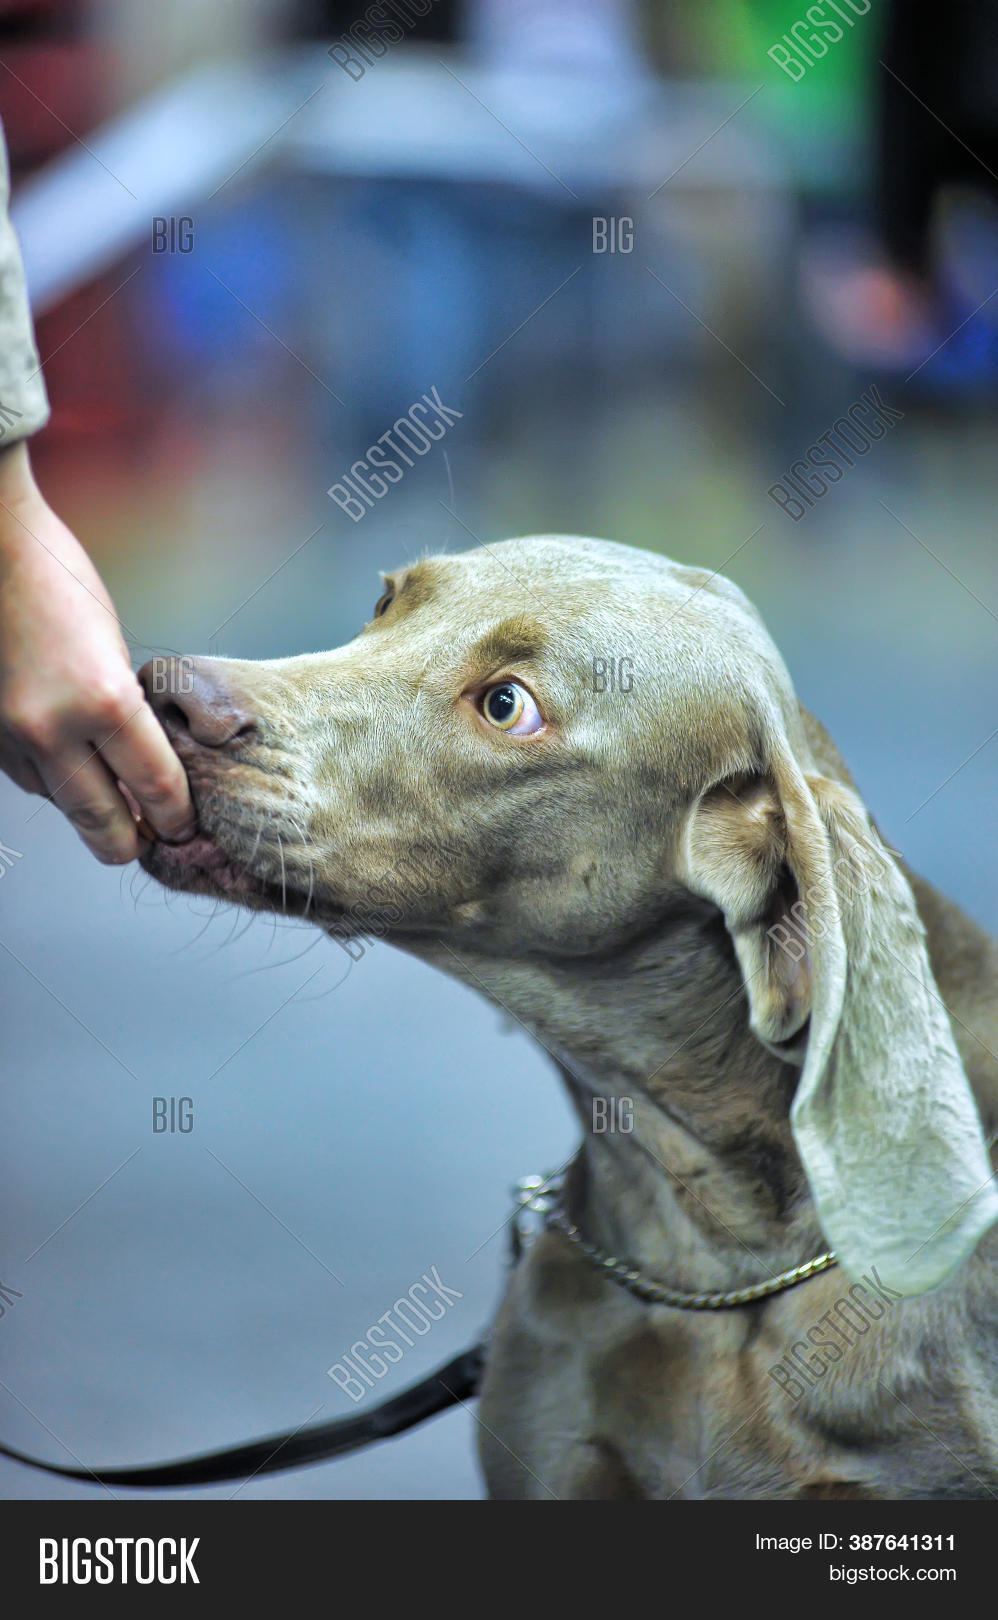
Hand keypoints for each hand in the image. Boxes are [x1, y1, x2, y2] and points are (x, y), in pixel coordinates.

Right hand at [0, 442, 195, 862]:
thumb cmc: (59, 583)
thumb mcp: (116, 650)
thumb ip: (128, 714)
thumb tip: (143, 768)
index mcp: (105, 702)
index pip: (157, 789)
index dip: (179, 816)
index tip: (188, 824)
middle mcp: (55, 730)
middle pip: (106, 826)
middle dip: (135, 842)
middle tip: (157, 839)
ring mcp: (14, 739)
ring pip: (65, 807)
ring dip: (93, 809)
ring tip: (120, 798)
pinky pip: (31, 781)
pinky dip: (56, 781)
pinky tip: (74, 764)